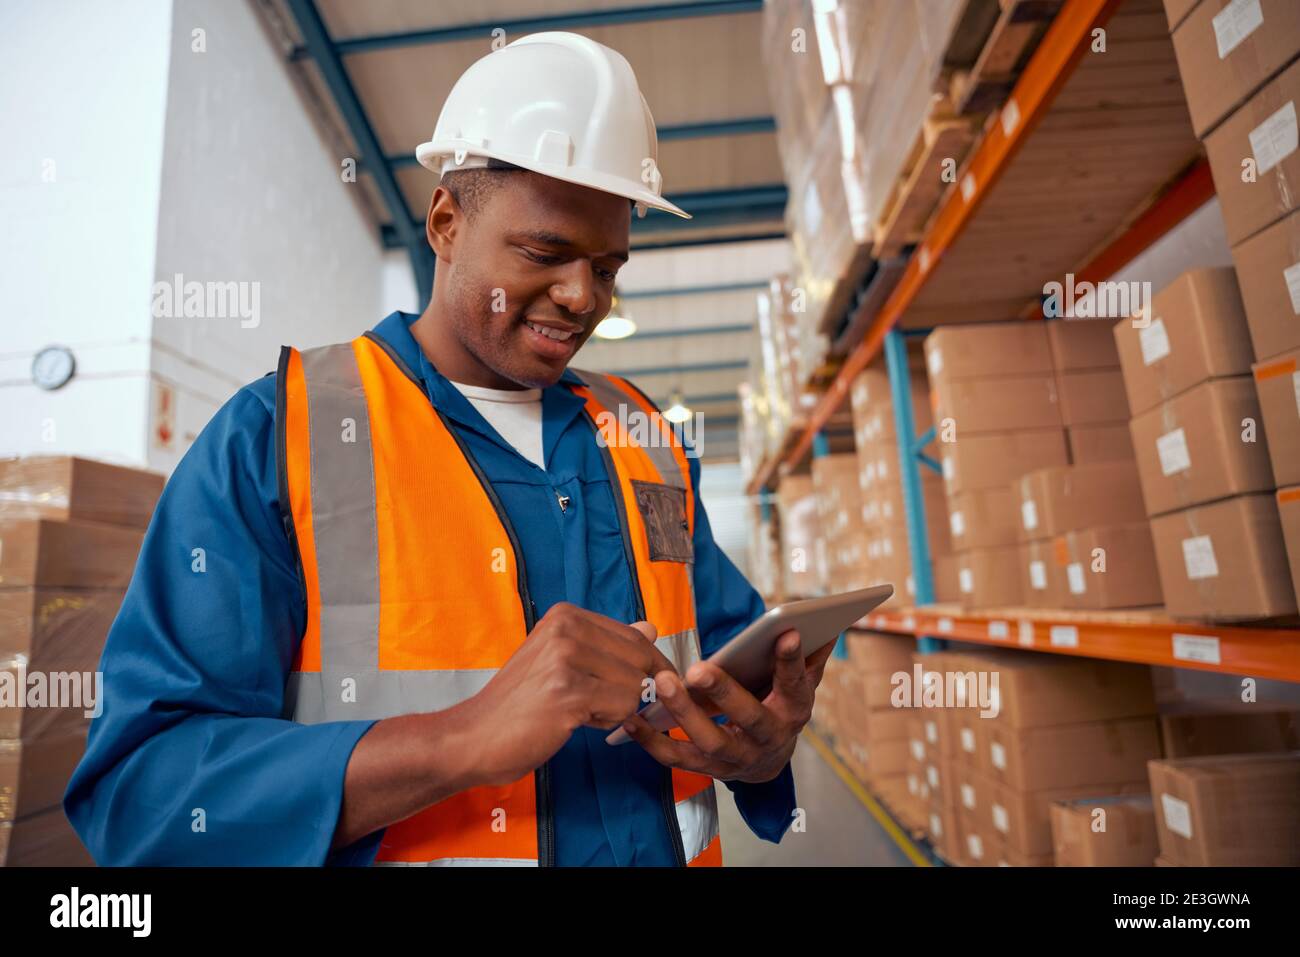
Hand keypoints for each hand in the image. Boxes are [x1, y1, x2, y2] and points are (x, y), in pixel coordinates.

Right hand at [459, 602, 674, 786]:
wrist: (475, 736)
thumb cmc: (521, 703)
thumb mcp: (563, 662)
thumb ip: (608, 645)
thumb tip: (651, 627)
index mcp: (565, 616)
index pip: (633, 635)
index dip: (648, 665)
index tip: (644, 687)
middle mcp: (566, 628)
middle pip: (640, 657)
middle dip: (635, 688)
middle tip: (603, 706)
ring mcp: (566, 658)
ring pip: (636, 684)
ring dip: (618, 708)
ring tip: (580, 712)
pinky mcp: (568, 692)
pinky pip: (624, 706)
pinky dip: (609, 721)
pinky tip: (577, 721)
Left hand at [619, 630, 832, 783]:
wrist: (767, 762)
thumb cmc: (779, 708)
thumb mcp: (798, 685)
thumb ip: (808, 656)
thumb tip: (827, 622)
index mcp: (793, 710)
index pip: (795, 684)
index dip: (791, 661)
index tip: (785, 632)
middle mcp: (768, 738)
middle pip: (748, 717)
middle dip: (723, 692)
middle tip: (698, 668)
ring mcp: (737, 758)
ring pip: (710, 740)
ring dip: (684, 713)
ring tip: (663, 683)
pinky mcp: (708, 769)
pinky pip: (677, 758)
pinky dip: (652, 741)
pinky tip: (633, 720)